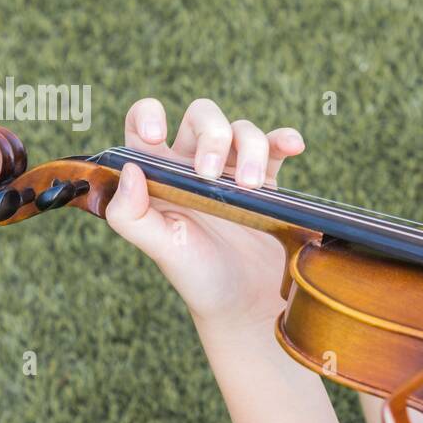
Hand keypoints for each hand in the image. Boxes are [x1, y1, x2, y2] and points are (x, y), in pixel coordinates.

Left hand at [105, 97, 304, 329]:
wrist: (248, 305)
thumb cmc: (198, 277)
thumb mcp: (160, 248)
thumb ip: (132, 214)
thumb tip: (129, 169)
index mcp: (159, 176)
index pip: (142, 126)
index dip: (146, 116)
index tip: (155, 134)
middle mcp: (193, 167)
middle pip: (201, 117)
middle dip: (210, 134)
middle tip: (210, 174)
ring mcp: (231, 172)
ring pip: (240, 129)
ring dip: (249, 147)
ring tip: (250, 186)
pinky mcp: (266, 182)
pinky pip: (276, 145)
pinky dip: (284, 139)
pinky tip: (292, 145)